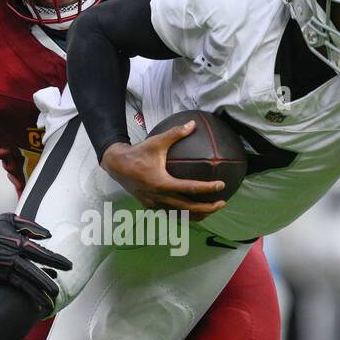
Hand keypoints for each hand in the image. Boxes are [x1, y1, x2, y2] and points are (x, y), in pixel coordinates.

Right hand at [0, 213, 72, 313]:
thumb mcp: (10, 219)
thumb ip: (31, 226)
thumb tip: (48, 235)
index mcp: (17, 241)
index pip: (41, 253)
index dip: (56, 260)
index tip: (69, 266)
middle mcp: (11, 257)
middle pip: (34, 272)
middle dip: (47, 282)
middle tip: (59, 291)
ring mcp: (4, 268)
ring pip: (25, 283)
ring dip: (38, 293)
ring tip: (51, 301)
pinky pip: (16, 286)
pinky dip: (28, 293)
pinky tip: (37, 299)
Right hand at [101, 121, 227, 217]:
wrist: (116, 165)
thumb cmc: (138, 153)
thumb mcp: (157, 142)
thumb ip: (175, 133)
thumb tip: (193, 124)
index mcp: (162, 183)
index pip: (190, 188)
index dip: (207, 189)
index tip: (222, 186)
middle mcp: (159, 197)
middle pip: (188, 208)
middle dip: (207, 208)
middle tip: (223, 203)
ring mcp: (154, 204)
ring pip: (180, 215)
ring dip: (197, 215)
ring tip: (211, 210)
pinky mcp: (151, 206)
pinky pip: (170, 214)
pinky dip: (183, 215)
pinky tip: (193, 212)